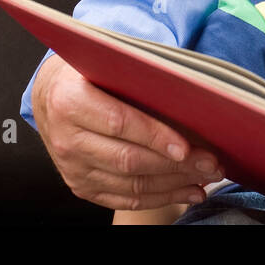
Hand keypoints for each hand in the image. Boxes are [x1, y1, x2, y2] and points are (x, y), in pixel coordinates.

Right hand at [31, 55, 224, 210]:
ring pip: (129, 184)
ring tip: (206, 177)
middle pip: (127, 159)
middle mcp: (66, 139)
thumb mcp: (109, 65)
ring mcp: (72, 167)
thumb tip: (193, 99)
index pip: (118, 122)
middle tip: (211, 163)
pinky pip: (123, 199)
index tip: (187, 147)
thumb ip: (142, 79)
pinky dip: (160, 197)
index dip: (155, 136)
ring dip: (174, 184)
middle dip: (176, 165)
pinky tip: (187, 190)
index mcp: (70, 101)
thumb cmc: (92, 74)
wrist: (52, 95)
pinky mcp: (80, 186)